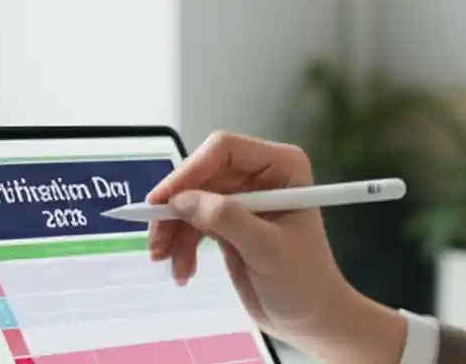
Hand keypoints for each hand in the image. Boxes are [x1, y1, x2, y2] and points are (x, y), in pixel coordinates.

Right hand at [146, 131, 406, 362]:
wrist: (309, 316)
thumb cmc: (304, 280)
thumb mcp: (267, 249)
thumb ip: (228, 219)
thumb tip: (184, 200)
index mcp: (282, 166)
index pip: (225, 149)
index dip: (191, 170)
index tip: (164, 201)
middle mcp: (261, 174)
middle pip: (202, 174)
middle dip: (176, 207)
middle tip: (156, 240)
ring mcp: (243, 198)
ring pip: (191, 200)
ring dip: (174, 231)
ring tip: (168, 263)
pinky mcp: (229, 222)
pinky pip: (192, 222)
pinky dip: (181, 244)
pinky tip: (183, 271)